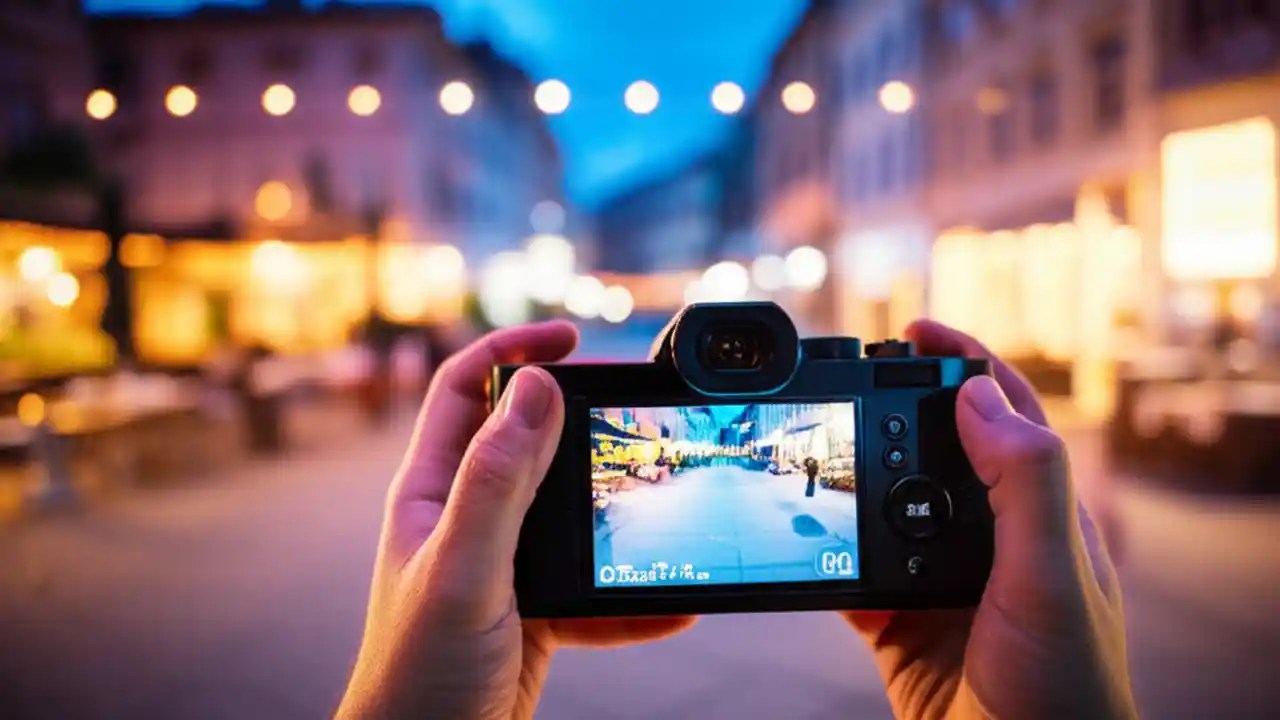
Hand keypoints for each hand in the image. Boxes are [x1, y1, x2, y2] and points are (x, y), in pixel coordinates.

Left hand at [337, 321, 694, 719]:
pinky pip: (594, 589)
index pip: (464, 389)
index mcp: (431, 492)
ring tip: (664, 502)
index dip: (512, 349)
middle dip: (580, 420)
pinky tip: (671, 606)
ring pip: (567, 510)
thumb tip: (534, 387)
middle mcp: (465, 517)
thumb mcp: (463, 568)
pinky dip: (632, 596)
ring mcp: (501, 563)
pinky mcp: (534, 611)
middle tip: (635, 414)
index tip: (573, 336)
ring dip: (614, 507)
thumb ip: (497, 481)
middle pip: (526, 439)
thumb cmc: (417, 672)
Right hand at [843, 320, 1136, 718]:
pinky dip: (823, 551)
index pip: (1005, 415)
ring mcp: (940, 581)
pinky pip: (850, 573)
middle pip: (935, 449)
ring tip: (811, 450)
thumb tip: (976, 393)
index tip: (918, 325)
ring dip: (850, 477)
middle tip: (844, 378)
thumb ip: (1025, 482)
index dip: (965, 360)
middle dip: (891, 408)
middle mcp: (989, 540)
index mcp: (1039, 517)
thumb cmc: (1065, 692)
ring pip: (885, 506)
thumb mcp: (1051, 577)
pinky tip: (801, 536)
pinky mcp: (898, 624)